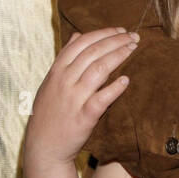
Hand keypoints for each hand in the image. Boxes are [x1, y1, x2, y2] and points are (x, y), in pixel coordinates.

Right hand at [25, 28, 138, 165]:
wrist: (44, 147)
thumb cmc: (50, 113)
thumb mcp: (50, 82)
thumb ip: (64, 58)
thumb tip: (76, 35)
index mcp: (56, 71)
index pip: (81, 43)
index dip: (102, 34)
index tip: (119, 30)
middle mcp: (64, 81)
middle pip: (93, 52)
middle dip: (115, 41)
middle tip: (134, 36)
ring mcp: (73, 98)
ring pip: (99, 70)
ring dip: (118, 56)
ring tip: (133, 49)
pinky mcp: (83, 117)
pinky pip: (102, 98)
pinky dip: (115, 88)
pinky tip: (126, 80)